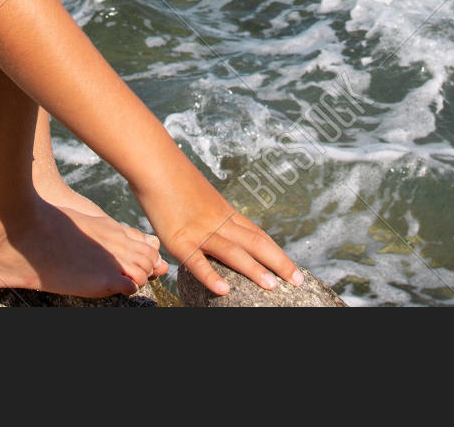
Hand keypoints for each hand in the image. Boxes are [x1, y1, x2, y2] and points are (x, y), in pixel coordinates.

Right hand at [137, 167, 302, 295]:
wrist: (155, 162)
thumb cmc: (172, 177)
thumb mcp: (199, 196)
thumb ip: (209, 214)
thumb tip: (215, 229)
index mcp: (224, 212)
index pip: (258, 236)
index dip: (277, 253)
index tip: (293, 269)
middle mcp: (218, 222)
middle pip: (255, 243)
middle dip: (279, 263)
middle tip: (298, 281)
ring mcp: (199, 231)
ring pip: (233, 252)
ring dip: (254, 270)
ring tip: (273, 287)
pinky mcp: (178, 239)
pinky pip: (197, 261)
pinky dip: (211, 276)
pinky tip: (224, 290)